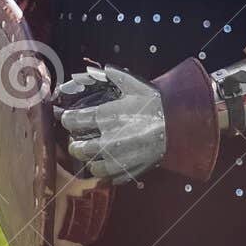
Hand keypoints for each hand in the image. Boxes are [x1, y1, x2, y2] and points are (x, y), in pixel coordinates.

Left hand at [52, 64, 166, 182]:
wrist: (178, 124)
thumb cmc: (156, 104)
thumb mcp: (136, 85)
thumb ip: (116, 76)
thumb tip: (104, 68)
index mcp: (105, 116)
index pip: (72, 121)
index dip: (67, 119)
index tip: (70, 119)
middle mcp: (108, 139)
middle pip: (77, 148)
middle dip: (75, 143)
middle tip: (78, 140)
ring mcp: (118, 158)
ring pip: (91, 166)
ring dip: (90, 160)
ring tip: (94, 154)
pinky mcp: (129, 170)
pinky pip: (110, 177)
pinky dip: (108, 171)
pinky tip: (111, 161)